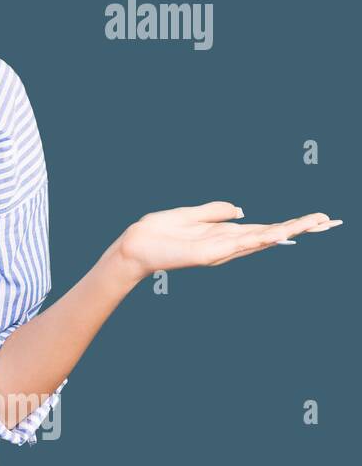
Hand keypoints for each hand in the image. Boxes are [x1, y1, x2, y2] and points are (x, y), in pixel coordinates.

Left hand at [113, 201, 341, 279]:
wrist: (135, 244)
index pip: (266, 229)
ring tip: (315, 223)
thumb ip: (216, 211)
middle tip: (331, 221)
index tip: (319, 218)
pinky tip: (277, 234)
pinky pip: (237, 246)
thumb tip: (241, 209)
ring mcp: (220, 251)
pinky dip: (258, 239)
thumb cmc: (160, 231)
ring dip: (288, 231)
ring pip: (261, 239)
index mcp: (226, 234)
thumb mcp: (192, 215)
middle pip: (272, 235)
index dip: (292, 224)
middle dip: (301, 229)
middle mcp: (228, 244)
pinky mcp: (208, 255)